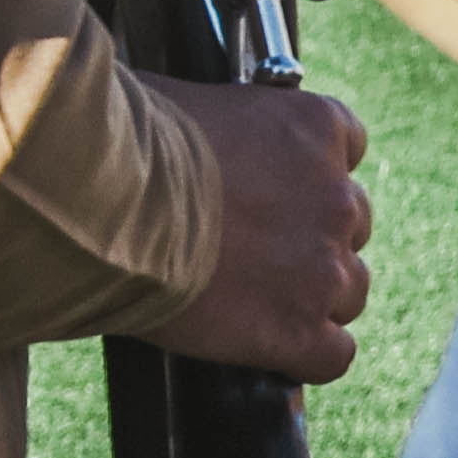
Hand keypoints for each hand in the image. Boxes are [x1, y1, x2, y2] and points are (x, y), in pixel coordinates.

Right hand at [128, 76, 371, 379]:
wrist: (108, 204)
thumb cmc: (129, 142)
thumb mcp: (192, 103)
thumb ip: (227, 125)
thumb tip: (203, 138)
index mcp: (314, 127)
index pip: (347, 146)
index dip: (308, 172)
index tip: (274, 185)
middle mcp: (335, 197)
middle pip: (349, 224)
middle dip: (309, 235)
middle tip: (255, 246)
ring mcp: (324, 268)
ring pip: (348, 291)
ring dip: (311, 294)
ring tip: (254, 297)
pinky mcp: (301, 330)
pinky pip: (334, 355)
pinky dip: (304, 352)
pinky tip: (265, 342)